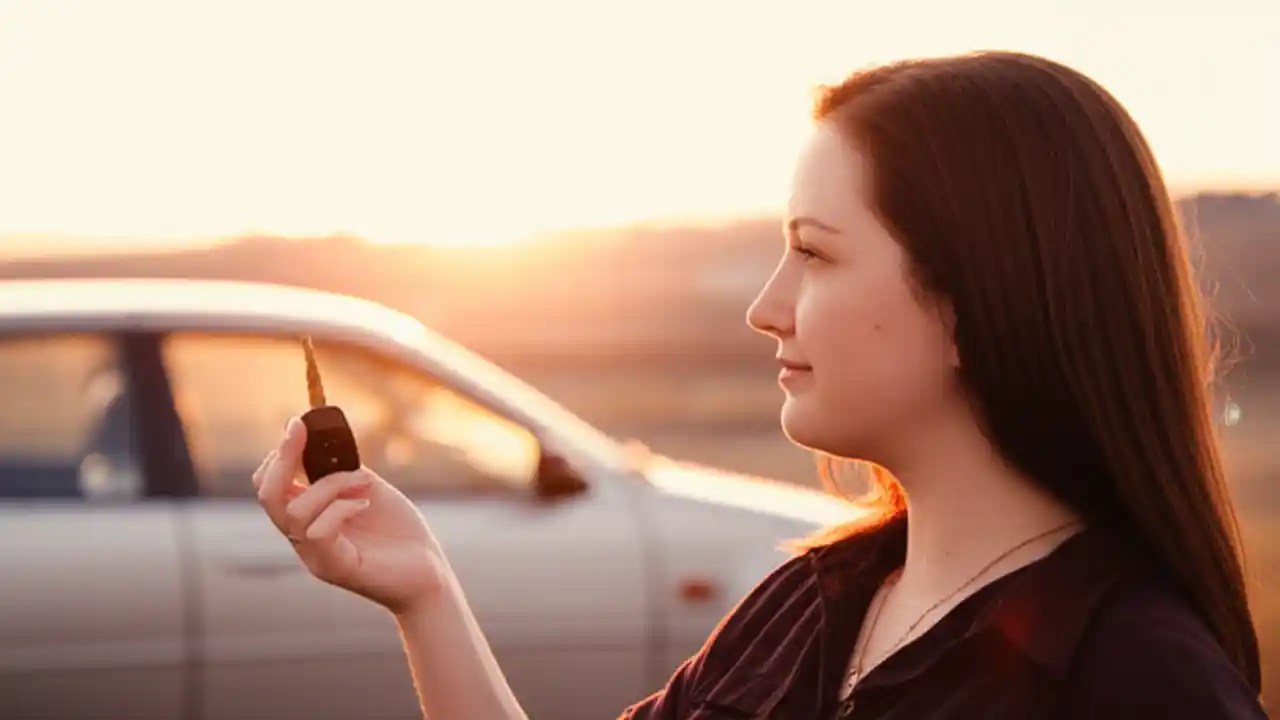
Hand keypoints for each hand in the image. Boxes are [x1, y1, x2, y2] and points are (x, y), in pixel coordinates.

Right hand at [253, 417, 448, 614]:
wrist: (428, 573)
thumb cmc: (399, 533)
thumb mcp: (367, 489)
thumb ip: (342, 469)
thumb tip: (320, 437)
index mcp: (307, 517)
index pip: (271, 485)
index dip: (279, 454)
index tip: (299, 425)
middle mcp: (303, 538)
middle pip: (268, 496)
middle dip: (282, 457)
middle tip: (301, 429)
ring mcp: (316, 556)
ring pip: (294, 512)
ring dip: (330, 484)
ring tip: (363, 482)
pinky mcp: (336, 568)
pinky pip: (318, 531)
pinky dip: (341, 508)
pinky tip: (365, 503)